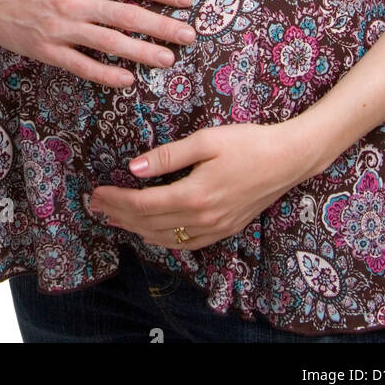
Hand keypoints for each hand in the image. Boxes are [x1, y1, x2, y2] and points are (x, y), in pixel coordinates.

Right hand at [0, 0, 196, 87]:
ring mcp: (64, 30)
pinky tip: (127, 79)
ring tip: (169, 60)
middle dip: (164, 27)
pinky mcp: (49, 51)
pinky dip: (106, 74)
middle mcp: (77, 3)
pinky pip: (83, 66)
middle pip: (130, 17)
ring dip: (143, 53)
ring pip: (112, 44)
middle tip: (191, 35)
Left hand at [88, 121, 309, 248]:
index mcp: (194, 195)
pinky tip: (152, 232)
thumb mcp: (206, 140)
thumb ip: (168, 156)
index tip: (96, 192)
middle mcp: (203, 219)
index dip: (117, 200)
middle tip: (96, 206)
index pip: (143, 204)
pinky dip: (163, 239)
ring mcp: (215, 229)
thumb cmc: (247, 143)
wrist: (288, 159)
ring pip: (166, 238)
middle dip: (120, 215)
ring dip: (137, 229)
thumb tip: (133, 167)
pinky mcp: (226, 230)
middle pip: (150, 224)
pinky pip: (187, 244)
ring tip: (116, 219)